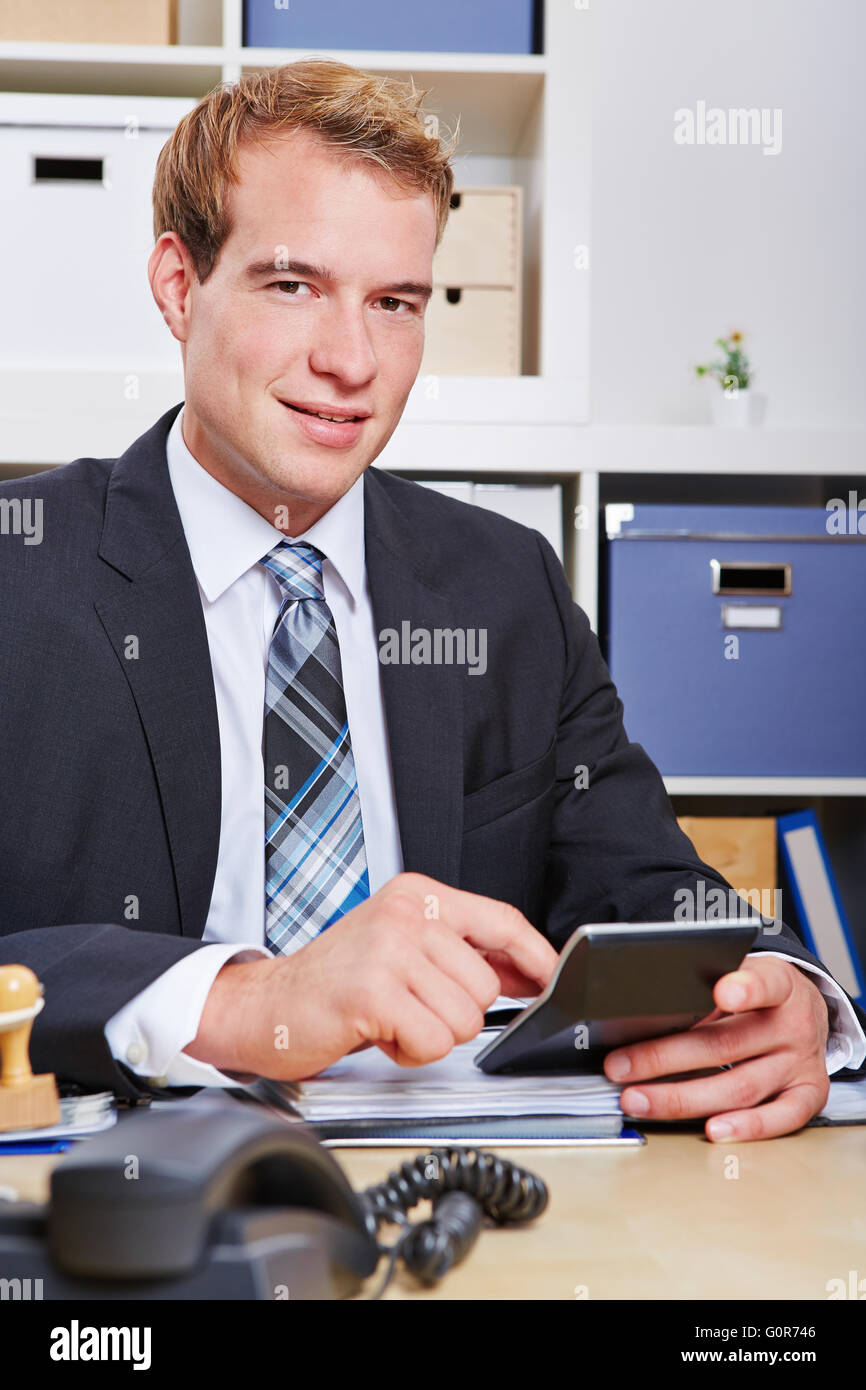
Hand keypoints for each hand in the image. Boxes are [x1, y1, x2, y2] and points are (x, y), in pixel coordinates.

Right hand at [187, 872, 557, 1079]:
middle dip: (455, 1013)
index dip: (535, 954)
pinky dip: (410, 1051)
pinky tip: (379, 1032)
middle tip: (410, 1007)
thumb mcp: (402, 948)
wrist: (267, 1006)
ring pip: (464, 1018)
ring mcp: (389, 949)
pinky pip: (432, 1042)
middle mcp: (405, 913)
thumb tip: (525, 972)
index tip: (554, 977)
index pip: (500, 919)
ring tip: (392, 1017)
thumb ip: (462, 953)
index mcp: (415, 895)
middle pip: (486, 984)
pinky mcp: (374, 991)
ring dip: (431, 1034)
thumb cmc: (335, 981)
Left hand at [602, 956, 830, 1140]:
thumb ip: (704, 989)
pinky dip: (745, 1127)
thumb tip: (642, 1014)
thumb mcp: (738, 974)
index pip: (765, 983)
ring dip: (682, 1098)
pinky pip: (779, 1118)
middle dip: (664, 1058)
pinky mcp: (809, 1094)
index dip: (745, 988)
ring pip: (740, 1087)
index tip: (722, 992)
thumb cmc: (760, 993)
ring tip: (640, 1100)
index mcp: (779, 984)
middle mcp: (793, 1025)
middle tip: (621, 1066)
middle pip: (726, 1044)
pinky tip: (711, 1129)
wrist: (804, 1010)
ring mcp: (801, 1062)